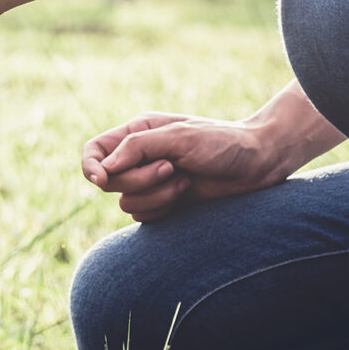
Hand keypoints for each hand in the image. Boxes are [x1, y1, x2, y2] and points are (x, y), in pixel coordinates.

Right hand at [81, 112, 295, 222]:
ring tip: (184, 182)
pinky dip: (162, 208)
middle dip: (138, 180)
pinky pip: (143, 216)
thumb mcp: (179, 136)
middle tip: (170, 169)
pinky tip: (186, 194)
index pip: (94, 151)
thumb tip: (104, 168)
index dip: (90, 167)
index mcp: (136, 133)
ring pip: (125, 201)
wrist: (258, 164)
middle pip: (109, 181)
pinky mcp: (163, 203)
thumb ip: (137, 147)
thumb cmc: (222, 142)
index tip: (102, 179)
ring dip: (156, 196)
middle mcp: (138, 157)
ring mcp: (150, 182)